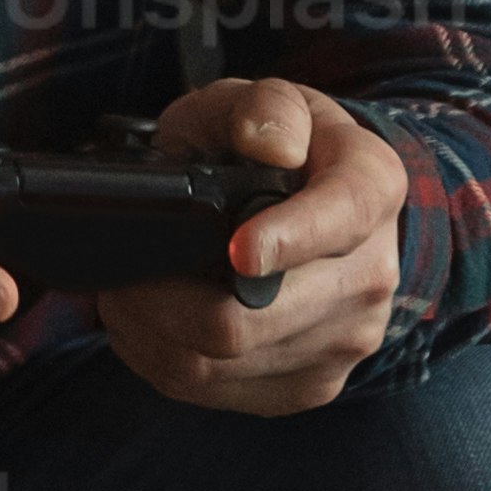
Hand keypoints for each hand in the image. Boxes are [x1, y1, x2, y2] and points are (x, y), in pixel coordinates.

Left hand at [97, 76, 406, 416]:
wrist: (322, 204)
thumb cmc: (281, 147)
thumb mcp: (270, 99)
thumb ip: (267, 108)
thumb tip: (267, 147)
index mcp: (372, 189)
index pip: (336, 222)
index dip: (282, 242)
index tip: (233, 250)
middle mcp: (371, 274)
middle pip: (251, 320)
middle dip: (160, 299)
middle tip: (118, 277)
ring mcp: (344, 340)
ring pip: (218, 365)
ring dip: (150, 333)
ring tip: (128, 295)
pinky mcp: (311, 385)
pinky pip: (217, 392)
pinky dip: (163, 362)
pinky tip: (153, 326)